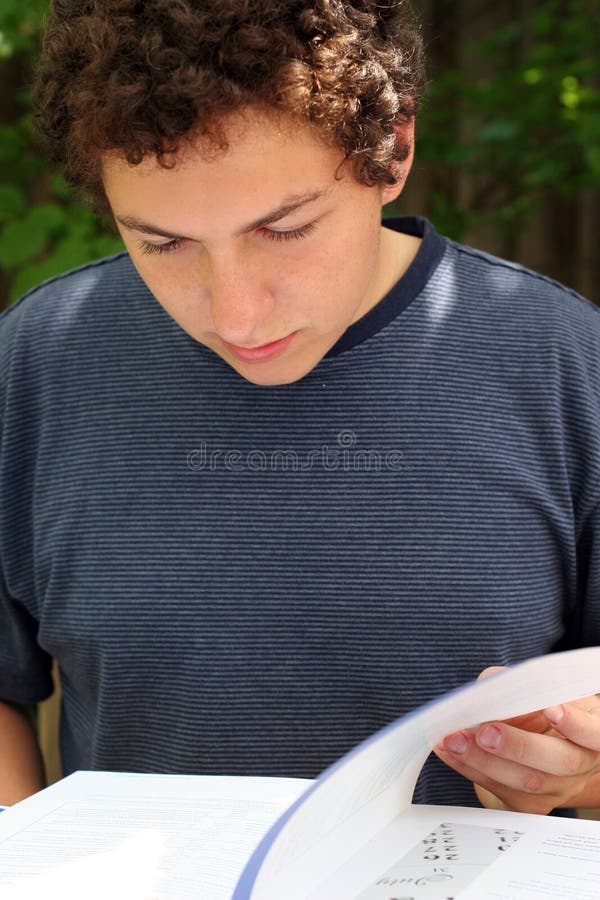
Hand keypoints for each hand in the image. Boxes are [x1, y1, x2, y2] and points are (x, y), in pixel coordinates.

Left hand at [433, 668, 599, 814]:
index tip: (551, 709)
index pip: (594, 732)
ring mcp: (557, 788)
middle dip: (518, 746)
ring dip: (483, 760)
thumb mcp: (543, 688)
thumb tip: (490, 687)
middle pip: (558, 762)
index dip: (574, 724)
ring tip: (454, 740)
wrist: (544, 740)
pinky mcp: (530, 804)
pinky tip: (449, 751)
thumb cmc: (546, 706)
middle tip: (485, 731)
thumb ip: (520, 684)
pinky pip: (500, 790)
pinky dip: (469, 768)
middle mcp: (580, 764)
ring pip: (525, 782)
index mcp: (591, 732)